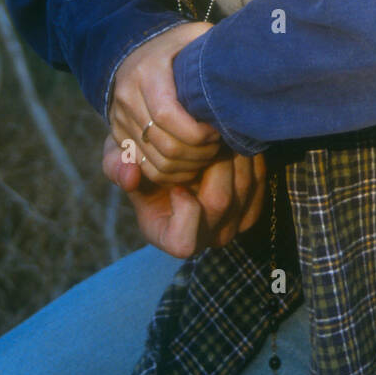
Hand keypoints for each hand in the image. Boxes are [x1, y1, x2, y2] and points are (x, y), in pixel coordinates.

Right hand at [102, 134, 265, 256]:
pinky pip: (259, 181)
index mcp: (168, 236)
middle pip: (220, 202)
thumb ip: (116, 166)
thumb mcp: (119, 157)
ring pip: (244, 187)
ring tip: (218, 132)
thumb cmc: (140, 156)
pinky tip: (233, 139)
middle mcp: (204, 239)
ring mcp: (232, 225)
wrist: (173, 151)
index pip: (185, 242)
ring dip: (233, 153)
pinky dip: (248, 156)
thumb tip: (128, 174)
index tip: (175, 181)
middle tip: (205, 136)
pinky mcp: (253, 205)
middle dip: (214, 162)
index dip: (185, 209)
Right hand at [109, 21, 221, 184]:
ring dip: (187, 166)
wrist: (137, 51)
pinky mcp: (119, 136)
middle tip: (217, 146)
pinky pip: (145, 168)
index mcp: (146, 72)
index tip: (218, 131)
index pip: (168, 115)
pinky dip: (171, 174)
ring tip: (208, 154)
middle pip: (164, 144)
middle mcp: (127, 97)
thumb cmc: (178, 46)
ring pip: (155, 162)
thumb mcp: (195, 36)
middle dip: (198, 153)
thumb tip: (235, 62)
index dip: (198, 132)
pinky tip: (191, 164)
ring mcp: (119, 119)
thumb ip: (211, 45)